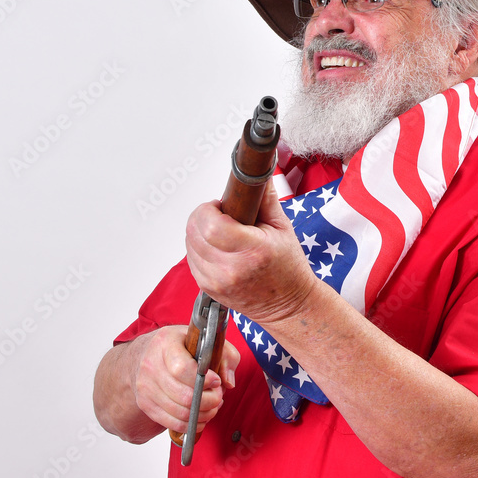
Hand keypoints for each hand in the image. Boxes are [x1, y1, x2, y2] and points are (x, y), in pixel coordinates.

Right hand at [132, 325, 239, 434]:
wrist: (150, 353)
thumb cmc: (182, 346)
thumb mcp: (208, 340)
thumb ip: (226, 355)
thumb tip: (228, 382)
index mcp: (166, 343)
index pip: (182, 369)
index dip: (204, 380)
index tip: (216, 380)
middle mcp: (151, 365)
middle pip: (184, 395)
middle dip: (209, 400)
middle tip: (218, 395)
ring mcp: (146, 387)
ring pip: (180, 413)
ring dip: (203, 414)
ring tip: (212, 405)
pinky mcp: (146, 405)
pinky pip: (173, 423)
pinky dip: (192, 424)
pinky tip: (201, 416)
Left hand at [185, 181, 317, 325]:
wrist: (287, 306)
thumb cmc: (288, 269)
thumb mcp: (282, 228)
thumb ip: (265, 197)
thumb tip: (259, 171)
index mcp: (251, 251)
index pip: (211, 225)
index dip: (208, 209)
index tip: (219, 205)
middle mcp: (229, 270)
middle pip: (194, 232)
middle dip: (203, 216)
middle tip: (222, 216)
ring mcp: (216, 281)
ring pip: (189, 244)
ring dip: (200, 231)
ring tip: (222, 233)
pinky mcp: (207, 288)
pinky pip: (191, 258)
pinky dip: (199, 247)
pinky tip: (219, 248)